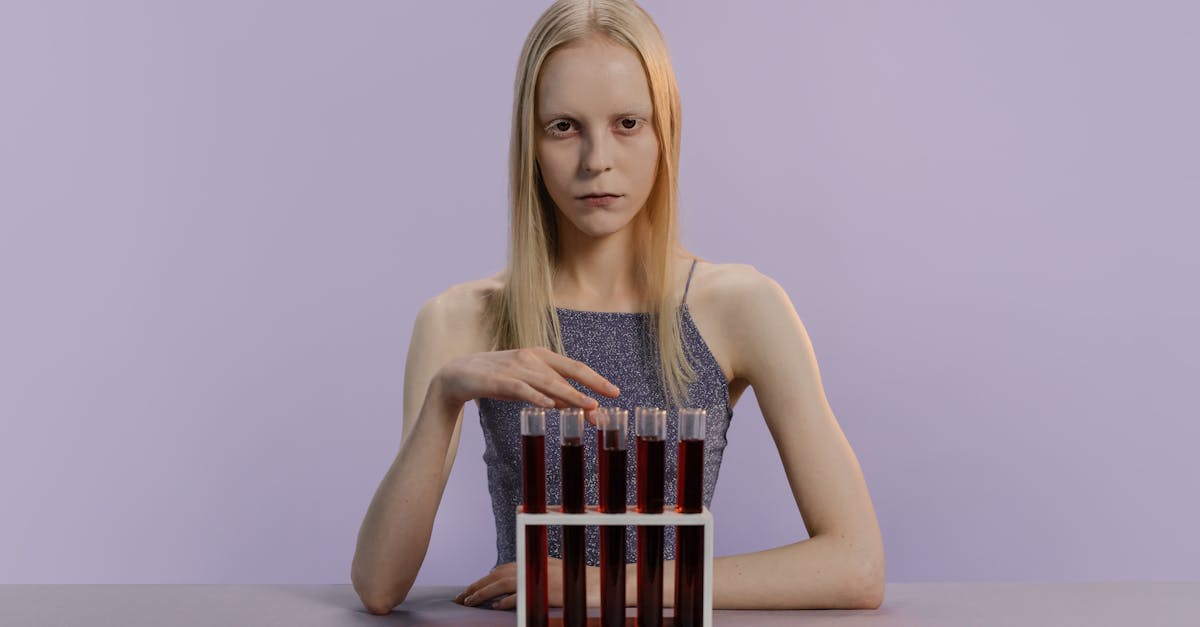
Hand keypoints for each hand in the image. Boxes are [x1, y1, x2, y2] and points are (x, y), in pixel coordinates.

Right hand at [435, 347, 619, 425]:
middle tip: (609, 400)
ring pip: (548, 382)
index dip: (595, 378)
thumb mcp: (529, 384)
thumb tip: (576, 405)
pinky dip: (536, 397)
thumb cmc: (498, 379)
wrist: (458, 375)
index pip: (574, 366)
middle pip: (567, 372)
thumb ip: (550, 392)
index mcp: (541, 355)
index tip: (614, 391)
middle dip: (591, 386)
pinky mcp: (499, 380)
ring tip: (588, 406)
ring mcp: (515, 368)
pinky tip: (550, 406)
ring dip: (570, 394)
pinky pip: (522, 389)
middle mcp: (531, 358)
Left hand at [454, 557, 603, 609]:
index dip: (484, 579)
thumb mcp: (550, 570)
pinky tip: (494, 607)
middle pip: (496, 575)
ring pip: (501, 584)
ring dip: (482, 593)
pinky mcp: (541, 590)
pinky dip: (504, 601)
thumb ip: (531, 573)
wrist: (597, 583)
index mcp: (533, 560)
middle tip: (461, 597)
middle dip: (476, 586)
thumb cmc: (575, 579)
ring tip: (469, 602)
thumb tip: (508, 586)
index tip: (471, 589)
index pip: (501, 569)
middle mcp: (532, 565)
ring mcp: (536, 577)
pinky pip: (518, 596)